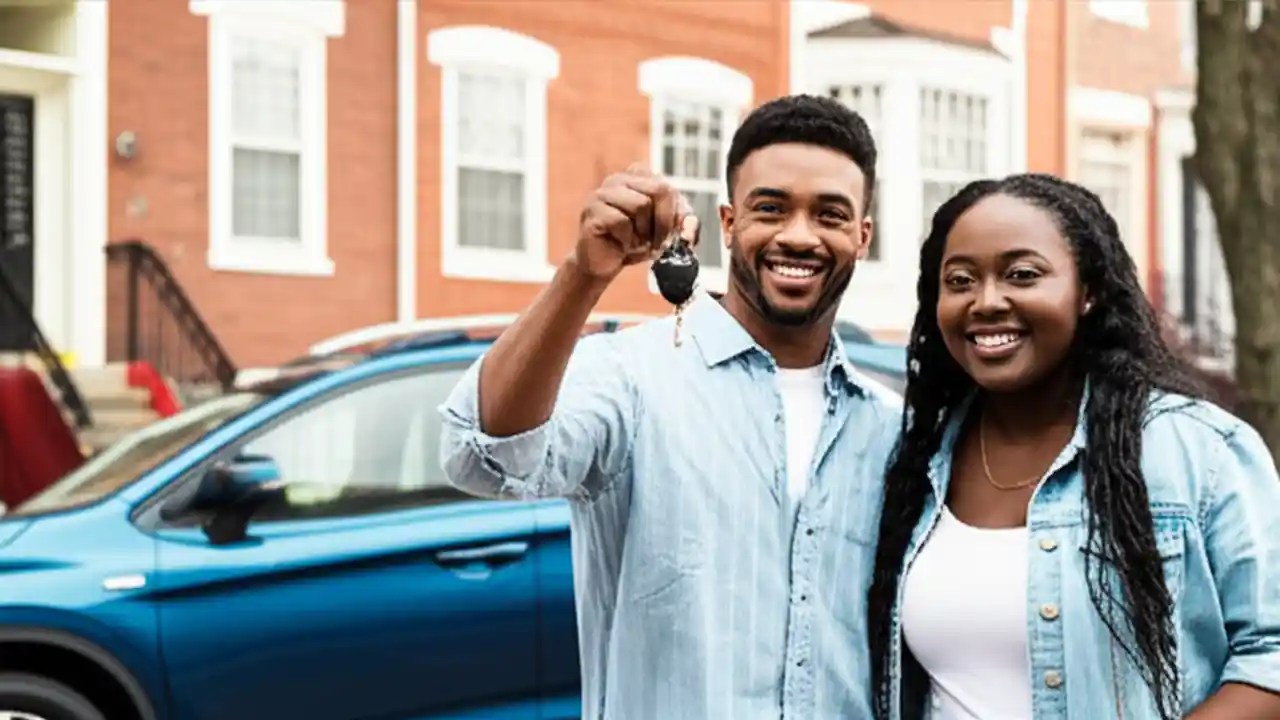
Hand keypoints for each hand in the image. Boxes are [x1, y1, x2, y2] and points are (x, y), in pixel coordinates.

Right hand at [570, 164, 698, 281]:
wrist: (603, 264)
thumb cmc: (634, 243)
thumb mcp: (667, 232)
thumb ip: (685, 225)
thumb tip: (690, 229)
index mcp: (638, 176)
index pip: (668, 187)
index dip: (674, 214)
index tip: (670, 234)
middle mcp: (618, 179)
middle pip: (658, 190)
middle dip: (663, 222)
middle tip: (656, 242)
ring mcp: (602, 193)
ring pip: (640, 204)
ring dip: (643, 232)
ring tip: (635, 242)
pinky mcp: (592, 212)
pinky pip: (620, 221)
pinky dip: (626, 239)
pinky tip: (620, 245)